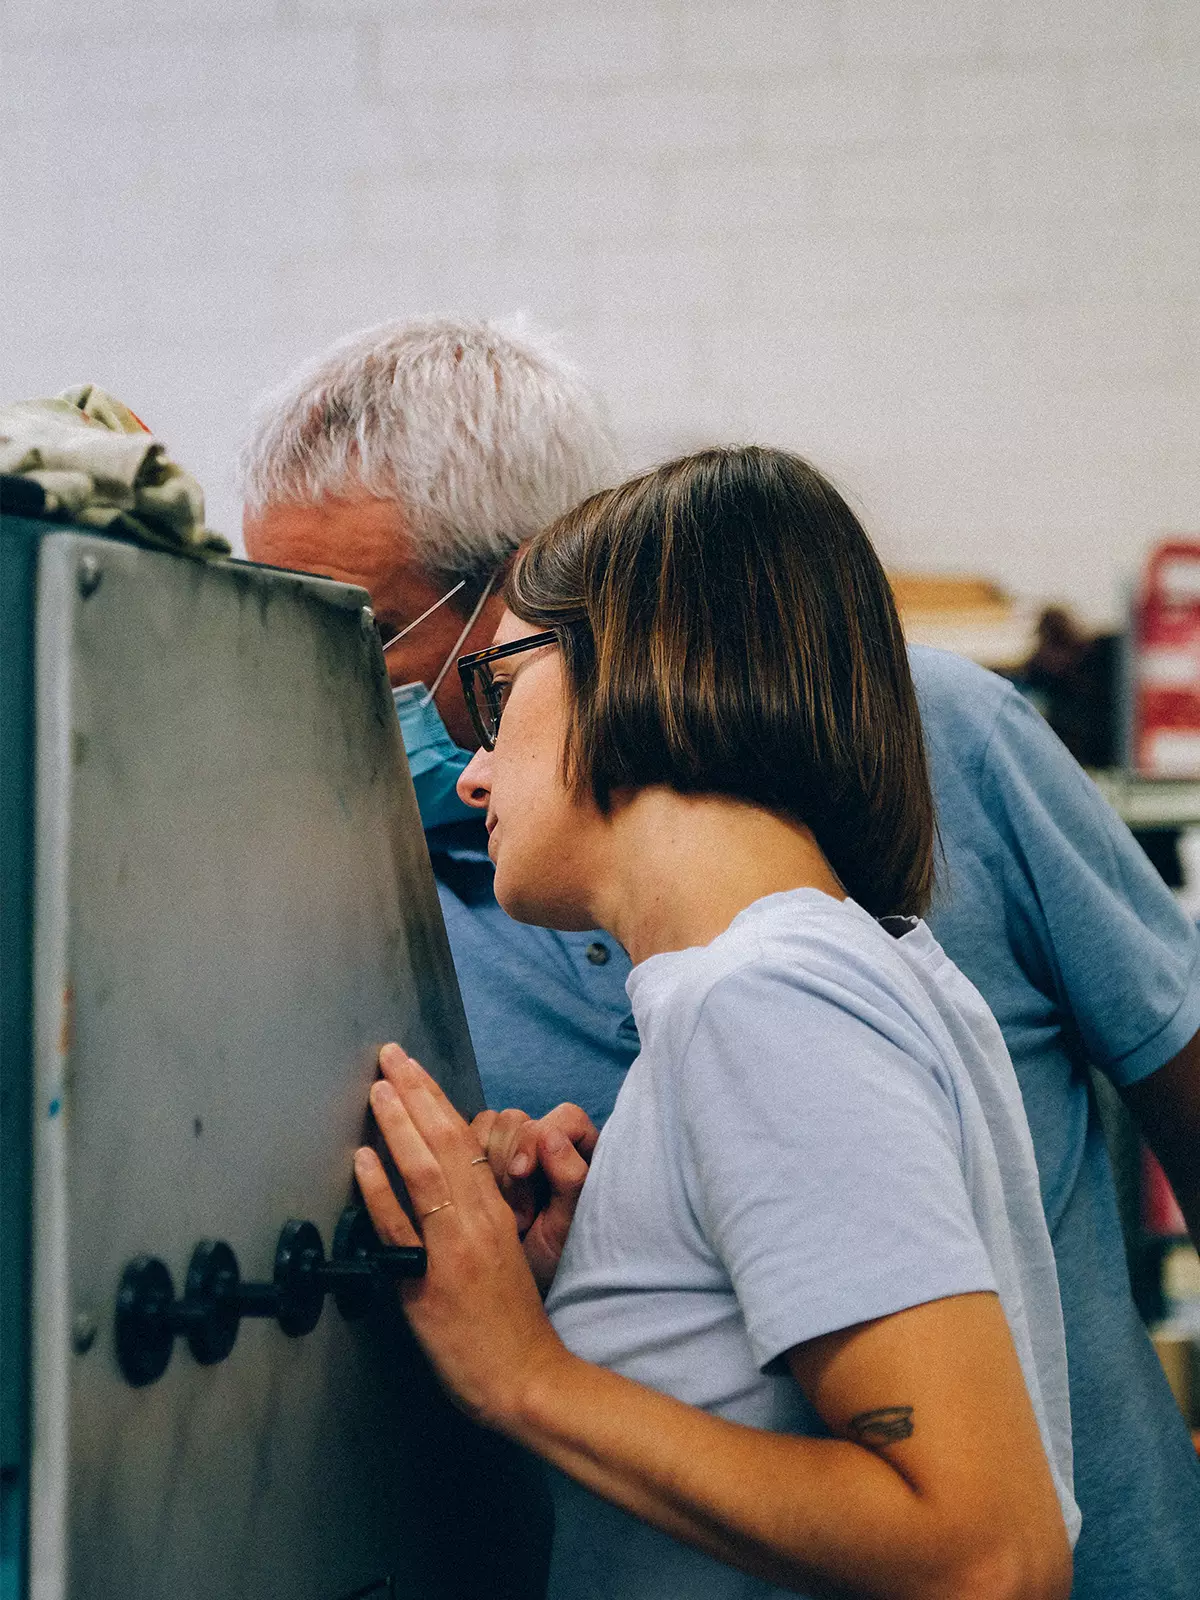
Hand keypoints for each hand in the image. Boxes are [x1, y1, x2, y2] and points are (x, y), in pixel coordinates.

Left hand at [354, 1044, 567, 1429]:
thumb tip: (434, 1185)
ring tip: (377, 1090)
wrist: (525, 1377)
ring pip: (426, 1170)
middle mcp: (477, 1219)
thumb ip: (474, 1217)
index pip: (463, 1138)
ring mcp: (454, 1248)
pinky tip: (362, 1162)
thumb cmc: (511, 1321)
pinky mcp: (430, 1282)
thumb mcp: (503, 1253)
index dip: (433, 1098)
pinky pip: (401, 1227)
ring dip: (398, 1125)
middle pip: (445, 1141)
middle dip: (414, 1092)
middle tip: (389, 1055)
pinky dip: (379, 1190)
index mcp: (494, 1210)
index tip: (409, 1067)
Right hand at [471, 1104, 596, 1293]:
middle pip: (520, 1121)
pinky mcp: (485, 1158)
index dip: (536, 1140)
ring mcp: (516, 1149)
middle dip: (509, 1164)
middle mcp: (550, 1143)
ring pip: (492, 1126)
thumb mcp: (568, 1227)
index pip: (563, 1118)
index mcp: (582, 1152)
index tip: (519, 1174)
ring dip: (488, 1166)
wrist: (519, 1290)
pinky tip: (477, 1198)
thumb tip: (551, 1135)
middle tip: (516, 1213)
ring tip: (500, 1209)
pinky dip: (467, 1164)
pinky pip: (468, 1139)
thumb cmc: (553, 1261)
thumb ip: (570, 1179)